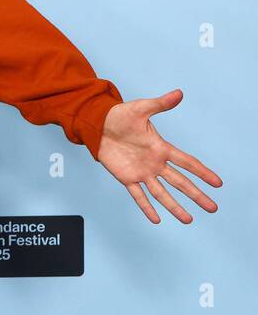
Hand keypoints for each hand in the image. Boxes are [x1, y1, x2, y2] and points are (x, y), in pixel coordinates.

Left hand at [96, 89, 221, 223]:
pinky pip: (138, 195)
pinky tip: (156, 220)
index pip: (187, 162)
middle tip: (213, 208)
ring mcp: (141, 172)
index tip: (217, 183)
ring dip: (175, 207)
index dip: (202, 172)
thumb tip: (179, 93)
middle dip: (196, 195)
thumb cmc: (120, 115)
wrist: (97, 124)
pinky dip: (146, 207)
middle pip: (180, 182)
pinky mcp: (126, 177)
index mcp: (161, 147)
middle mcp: (155, 163)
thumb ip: (160, 104)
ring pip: (162, 193)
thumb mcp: (141, 109)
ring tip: (188, 220)